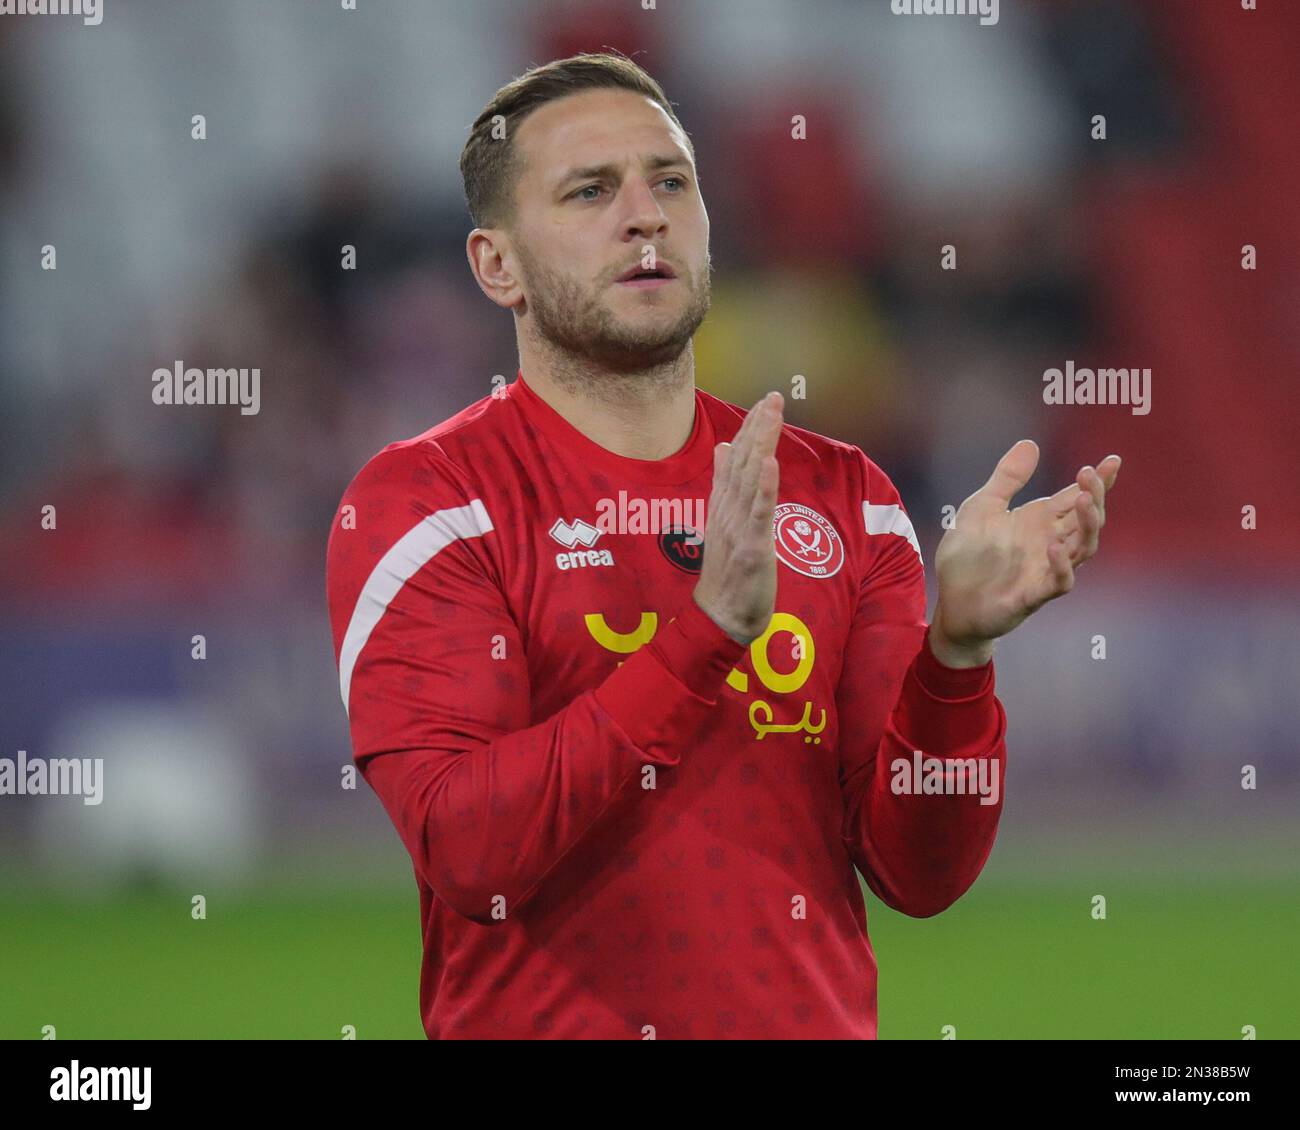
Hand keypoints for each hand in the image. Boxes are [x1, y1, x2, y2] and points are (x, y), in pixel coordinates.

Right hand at [693, 391, 782, 644]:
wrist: (721, 615)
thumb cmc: (726, 571)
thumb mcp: (723, 522)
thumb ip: (724, 485)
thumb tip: (722, 448)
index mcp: (723, 503)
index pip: (737, 458)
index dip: (751, 429)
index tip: (765, 401)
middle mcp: (728, 509)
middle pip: (744, 462)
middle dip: (758, 428)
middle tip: (772, 397)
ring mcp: (739, 527)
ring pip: (752, 480)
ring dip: (762, 446)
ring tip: (771, 416)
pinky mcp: (752, 547)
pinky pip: (759, 514)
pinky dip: (765, 488)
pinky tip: (770, 464)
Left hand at [929, 440, 1120, 664]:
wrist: (951, 601)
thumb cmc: (968, 556)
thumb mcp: (982, 508)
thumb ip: (1007, 479)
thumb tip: (1030, 443)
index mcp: (1040, 521)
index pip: (1076, 497)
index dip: (1098, 482)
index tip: (1113, 460)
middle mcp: (1050, 543)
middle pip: (1086, 520)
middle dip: (1094, 496)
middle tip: (1089, 474)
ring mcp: (1045, 569)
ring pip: (1083, 548)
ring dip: (1087, 525)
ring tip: (1083, 501)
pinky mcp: (1034, 594)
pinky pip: (1059, 582)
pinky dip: (1062, 566)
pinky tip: (1055, 547)